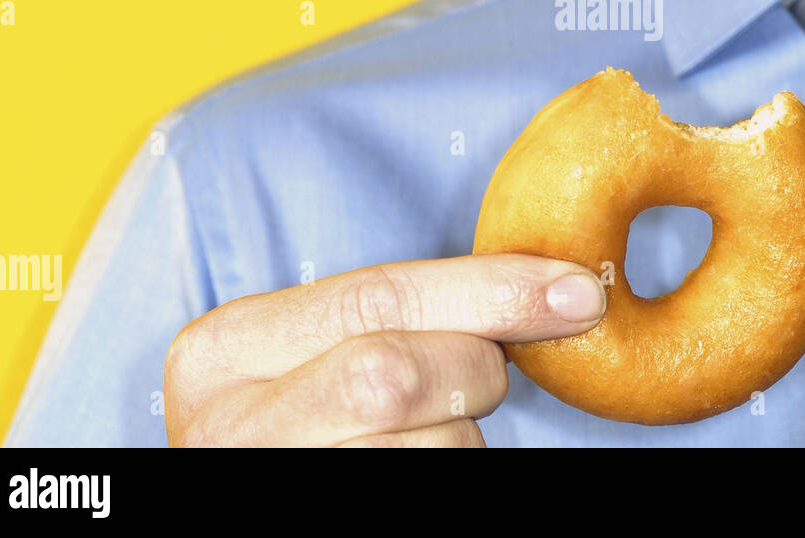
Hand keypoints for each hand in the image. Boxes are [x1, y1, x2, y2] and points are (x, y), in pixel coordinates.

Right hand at [162, 253, 605, 446]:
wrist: (254, 489)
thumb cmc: (305, 418)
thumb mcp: (314, 350)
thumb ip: (398, 314)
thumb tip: (566, 294)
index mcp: (224, 350)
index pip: (376, 297)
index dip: (491, 290)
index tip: (580, 292)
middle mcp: (230, 426)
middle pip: (395, 375)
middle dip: (470, 371)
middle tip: (478, 381)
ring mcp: (268, 482)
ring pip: (430, 450)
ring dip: (462, 440)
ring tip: (425, 438)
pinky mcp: (309, 530)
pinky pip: (436, 488)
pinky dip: (456, 470)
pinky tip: (422, 461)